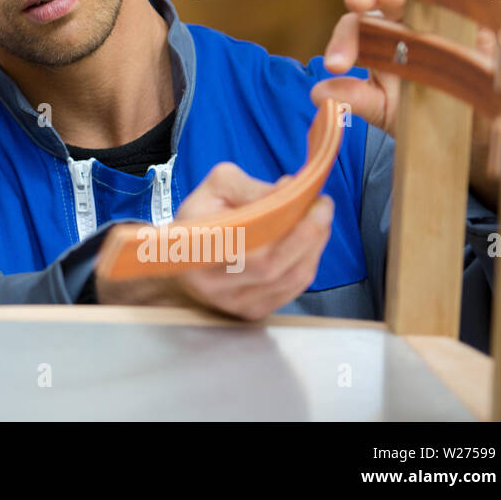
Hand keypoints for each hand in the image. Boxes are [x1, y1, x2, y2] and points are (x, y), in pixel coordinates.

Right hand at [97, 163, 333, 320]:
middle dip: (310, 234)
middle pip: (276, 267)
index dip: (291, 227)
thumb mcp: (215, 188)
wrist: (178, 259)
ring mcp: (235, 304)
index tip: (313, 199)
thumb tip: (289, 189)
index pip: (253, 247)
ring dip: (314, 249)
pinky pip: (292, 290)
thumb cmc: (197, 220)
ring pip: (290, 280)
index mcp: (200, 253)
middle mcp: (216, 286)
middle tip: (322, 207)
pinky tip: (306, 243)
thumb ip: (250, 187)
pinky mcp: (251, 312)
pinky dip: (307, 263)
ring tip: (317, 221)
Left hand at [311, 0, 498, 206]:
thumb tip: (317, 93)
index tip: (335, 66)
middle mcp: (408, 24)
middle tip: (355, 2)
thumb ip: (354, 100)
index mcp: (378, 42)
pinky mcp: (481, 26)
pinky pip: (476, 2)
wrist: (467, 132)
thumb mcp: (385, 111)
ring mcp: (444, 21)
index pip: (354, 27)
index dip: (342, 41)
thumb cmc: (417, 115)